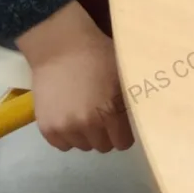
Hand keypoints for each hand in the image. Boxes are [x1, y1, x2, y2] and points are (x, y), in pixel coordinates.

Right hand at [17, 0, 133, 152]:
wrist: (59, 46)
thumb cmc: (96, 55)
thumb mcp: (122, 73)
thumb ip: (131, 99)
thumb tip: (146, 116)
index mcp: (109, 111)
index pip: (123, 143)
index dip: (124, 133)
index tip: (121, 123)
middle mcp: (86, 125)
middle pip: (102, 146)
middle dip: (105, 133)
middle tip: (101, 115)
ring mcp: (65, 128)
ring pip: (82, 146)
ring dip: (85, 135)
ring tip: (83, 113)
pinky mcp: (47, 128)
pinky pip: (62, 145)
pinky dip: (67, 135)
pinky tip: (69, 117)